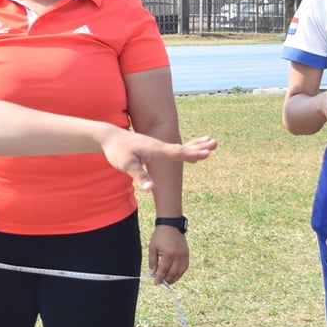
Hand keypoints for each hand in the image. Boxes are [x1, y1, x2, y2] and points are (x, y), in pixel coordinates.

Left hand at [101, 130, 216, 180]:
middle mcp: (160, 146)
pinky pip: (175, 148)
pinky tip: (196, 147)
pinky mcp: (156, 148)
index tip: (206, 153)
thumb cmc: (118, 151)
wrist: (110, 137)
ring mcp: (158, 146)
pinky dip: (187, 147)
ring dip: (196, 145)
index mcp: (155, 149)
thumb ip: (140, 176)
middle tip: (215, 144)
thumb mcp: (126, 165)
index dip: (191, 154)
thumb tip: (152, 188)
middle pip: (182, 148)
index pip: (176, 152)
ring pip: (181, 146)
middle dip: (198, 148)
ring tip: (212, 142)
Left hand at [147, 224, 189, 284]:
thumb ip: (152, 261)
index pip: (164, 270)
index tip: (156, 283)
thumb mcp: (152, 248)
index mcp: (168, 254)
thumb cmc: (160, 235)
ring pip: (180, 272)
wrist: (171, 225)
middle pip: (172, 273)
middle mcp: (178, 256)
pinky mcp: (187, 254)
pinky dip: (180, 273)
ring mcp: (184, 255)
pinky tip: (175, 275)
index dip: (159, 278)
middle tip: (160, 282)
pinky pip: (185, 267)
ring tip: (167, 281)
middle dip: (166, 280)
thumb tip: (152, 273)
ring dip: (173, 278)